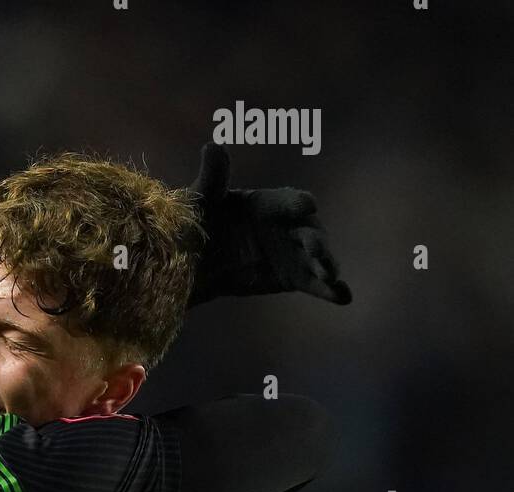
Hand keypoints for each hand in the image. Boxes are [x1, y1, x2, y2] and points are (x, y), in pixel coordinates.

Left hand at [188, 142, 351, 305]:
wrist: (195, 264)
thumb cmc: (198, 224)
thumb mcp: (202, 202)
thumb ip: (212, 178)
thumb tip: (212, 146)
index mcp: (270, 203)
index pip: (289, 201)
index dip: (296, 203)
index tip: (306, 205)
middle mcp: (288, 224)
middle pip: (309, 230)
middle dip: (315, 239)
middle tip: (315, 249)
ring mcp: (293, 252)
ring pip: (316, 257)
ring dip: (327, 263)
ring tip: (331, 276)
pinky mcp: (294, 277)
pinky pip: (314, 283)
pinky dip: (330, 290)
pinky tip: (344, 297)